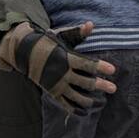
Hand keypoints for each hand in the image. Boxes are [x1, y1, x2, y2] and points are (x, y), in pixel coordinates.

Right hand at [0, 20, 116, 111]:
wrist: (24, 53)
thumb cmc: (47, 42)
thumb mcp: (61, 35)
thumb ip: (77, 33)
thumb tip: (91, 25)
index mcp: (66, 58)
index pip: (87, 64)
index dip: (100, 67)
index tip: (113, 70)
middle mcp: (62, 73)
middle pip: (85, 82)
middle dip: (101, 86)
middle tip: (114, 89)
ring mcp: (56, 85)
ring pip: (76, 97)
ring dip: (90, 101)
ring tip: (101, 101)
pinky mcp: (52, 92)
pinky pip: (65, 104)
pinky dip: (75, 109)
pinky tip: (85, 112)